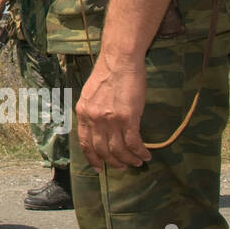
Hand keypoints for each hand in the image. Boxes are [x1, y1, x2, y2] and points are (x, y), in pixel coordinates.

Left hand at [76, 54, 150, 170]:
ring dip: (129, 160)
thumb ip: (92, 112)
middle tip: (123, 167)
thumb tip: (98, 128)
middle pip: (102, 150)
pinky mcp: (128, 117)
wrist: (120, 60)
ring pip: (119, 150)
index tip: (100, 168)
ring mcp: (110, 119)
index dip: (93, 159)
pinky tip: (146, 155)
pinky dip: (140, 152)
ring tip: (137, 162)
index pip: (85, 143)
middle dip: (114, 162)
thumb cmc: (108, 74)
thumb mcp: (90, 94)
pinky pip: (134, 143)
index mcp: (83, 112)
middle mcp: (94, 118)